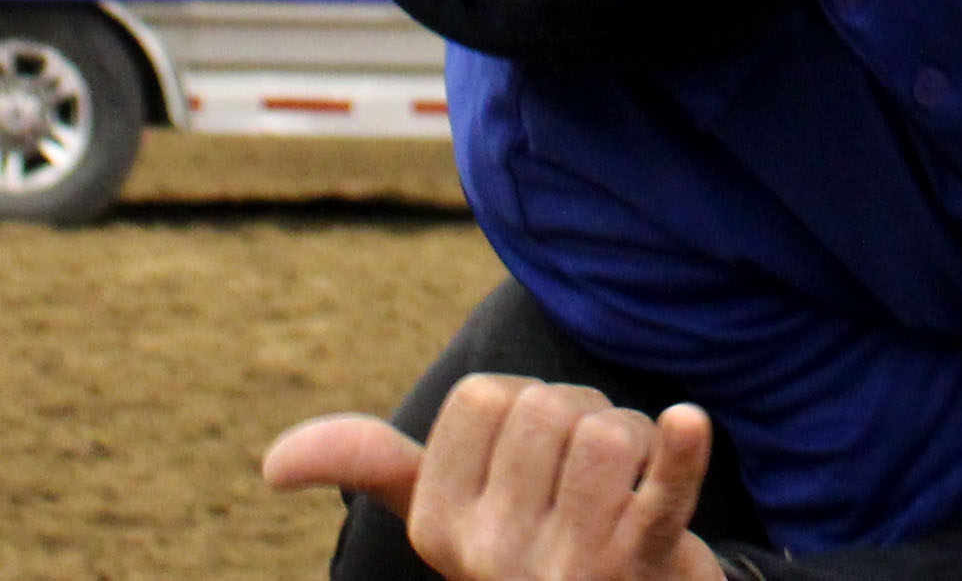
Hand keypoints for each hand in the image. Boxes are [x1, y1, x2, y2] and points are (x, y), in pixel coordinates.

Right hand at [265, 376, 723, 580]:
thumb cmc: (534, 553)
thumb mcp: (447, 520)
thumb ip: (373, 468)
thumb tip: (270, 463)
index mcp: (443, 530)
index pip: (487, 398)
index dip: (522, 410)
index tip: (533, 467)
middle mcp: (497, 556)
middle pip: (549, 406)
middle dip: (583, 419)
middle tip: (591, 484)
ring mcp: (572, 565)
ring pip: (607, 428)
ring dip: (637, 441)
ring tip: (629, 497)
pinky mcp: (646, 564)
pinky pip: (662, 493)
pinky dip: (679, 454)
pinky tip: (690, 424)